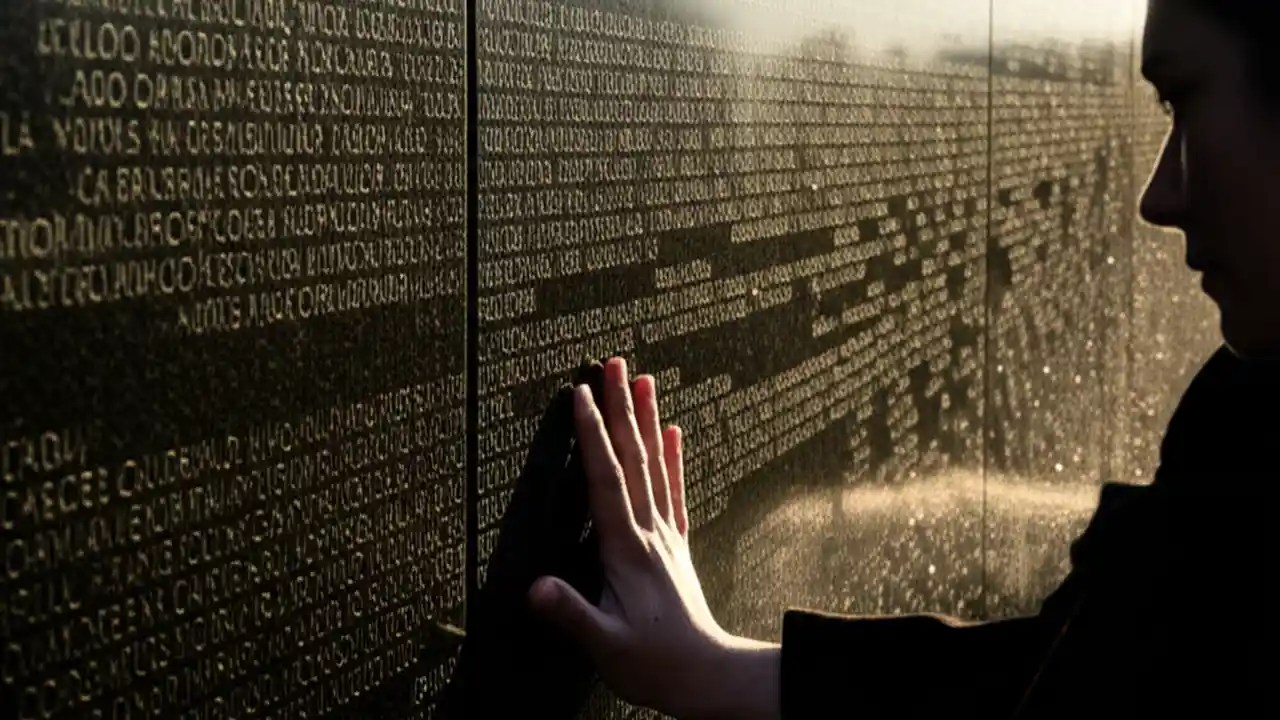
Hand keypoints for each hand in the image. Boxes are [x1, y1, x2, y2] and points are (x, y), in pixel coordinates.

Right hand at [528, 358, 780, 719]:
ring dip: (647, 419)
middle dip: (620, 407)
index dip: (591, 434)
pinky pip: (673, 491)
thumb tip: (536, 587)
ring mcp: (665, 536)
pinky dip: (672, 457)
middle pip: (632, 457)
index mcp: (625, 549)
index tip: (580, 393)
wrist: (706, 675)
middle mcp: (648, 533)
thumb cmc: (653, 662)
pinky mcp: (676, 547)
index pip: (605, 479)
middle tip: (615, 362)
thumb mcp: (604, 644)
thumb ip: (571, 613)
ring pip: (654, 465)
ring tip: (644, 378)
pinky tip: (672, 430)